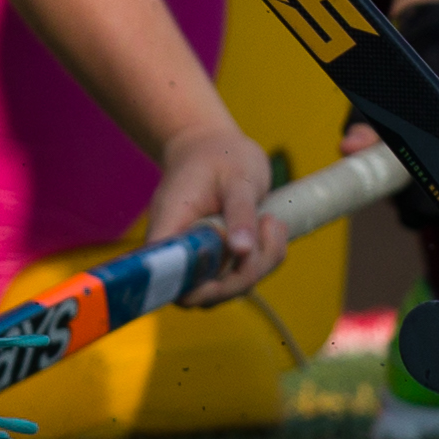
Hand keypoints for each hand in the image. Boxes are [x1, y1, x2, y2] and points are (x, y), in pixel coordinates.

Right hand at [145, 120, 282, 301]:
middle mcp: (180, 252)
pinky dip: (266, 257)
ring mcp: (200, 260)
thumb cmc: (220, 155)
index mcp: (170, 228)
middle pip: (203, 293)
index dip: (193, 287)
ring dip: (261, 263)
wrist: (214, 146)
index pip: (167, 276)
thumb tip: (242, 251)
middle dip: (244, 274)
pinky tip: (272, 224)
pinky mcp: (221, 261)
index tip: (227, 268)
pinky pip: (244, 275)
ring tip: (272, 220)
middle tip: (267, 227)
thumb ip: (240, 213)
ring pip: (229, 288)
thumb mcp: (237, 177)